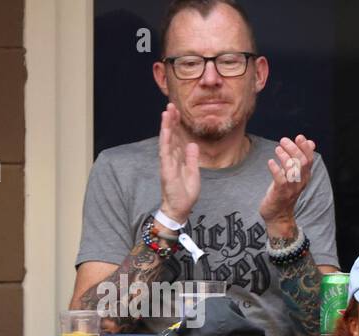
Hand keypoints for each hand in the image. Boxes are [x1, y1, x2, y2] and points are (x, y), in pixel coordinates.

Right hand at [158, 104, 199, 224]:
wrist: (180, 208)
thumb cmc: (185, 193)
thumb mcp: (193, 173)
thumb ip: (192, 158)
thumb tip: (192, 144)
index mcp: (178, 158)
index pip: (176, 138)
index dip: (176, 125)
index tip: (177, 111)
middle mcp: (171, 158)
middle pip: (170, 135)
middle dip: (170, 120)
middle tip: (171, 105)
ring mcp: (167, 162)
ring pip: (166, 140)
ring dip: (166, 126)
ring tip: (166, 112)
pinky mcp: (166, 169)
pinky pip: (165, 152)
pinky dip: (165, 140)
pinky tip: (165, 130)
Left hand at [259, 135, 315, 235]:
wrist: (278, 216)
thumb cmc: (284, 193)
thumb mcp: (295, 176)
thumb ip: (301, 159)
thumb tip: (311, 142)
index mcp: (304, 177)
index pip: (309, 160)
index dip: (305, 148)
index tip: (299, 137)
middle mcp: (300, 182)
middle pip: (301, 163)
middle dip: (293, 149)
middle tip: (283, 141)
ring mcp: (291, 189)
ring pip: (292, 170)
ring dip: (285, 157)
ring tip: (277, 149)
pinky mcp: (280, 193)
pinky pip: (280, 180)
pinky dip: (275, 169)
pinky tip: (270, 162)